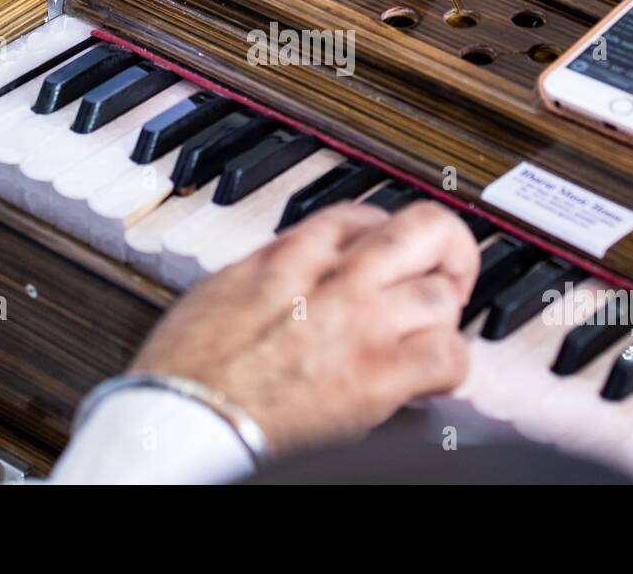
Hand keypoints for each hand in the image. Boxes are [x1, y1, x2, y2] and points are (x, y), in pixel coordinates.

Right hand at [129, 200, 480, 455]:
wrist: (183, 417)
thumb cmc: (185, 367)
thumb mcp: (220, 287)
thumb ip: (269, 270)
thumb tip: (290, 268)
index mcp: (290, 254)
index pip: (360, 214)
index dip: (384, 229)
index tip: (387, 249)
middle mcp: (334, 281)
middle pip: (422, 229)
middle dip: (446, 244)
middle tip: (448, 267)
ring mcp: (362, 326)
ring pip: (442, 294)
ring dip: (441, 314)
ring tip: (428, 331)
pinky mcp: (377, 379)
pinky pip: (446, 357)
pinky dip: (450, 364)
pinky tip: (432, 376)